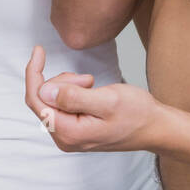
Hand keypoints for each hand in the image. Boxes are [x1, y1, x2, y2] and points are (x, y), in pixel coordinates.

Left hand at [23, 45, 160, 151]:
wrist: (155, 128)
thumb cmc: (137, 114)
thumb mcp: (108, 100)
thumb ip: (74, 97)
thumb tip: (45, 90)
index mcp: (68, 132)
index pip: (37, 100)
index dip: (34, 73)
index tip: (39, 51)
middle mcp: (64, 138)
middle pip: (43, 100)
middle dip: (61, 82)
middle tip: (89, 79)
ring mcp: (69, 136)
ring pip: (52, 102)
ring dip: (69, 87)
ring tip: (92, 86)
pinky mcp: (75, 130)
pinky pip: (62, 107)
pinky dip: (73, 93)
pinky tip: (91, 93)